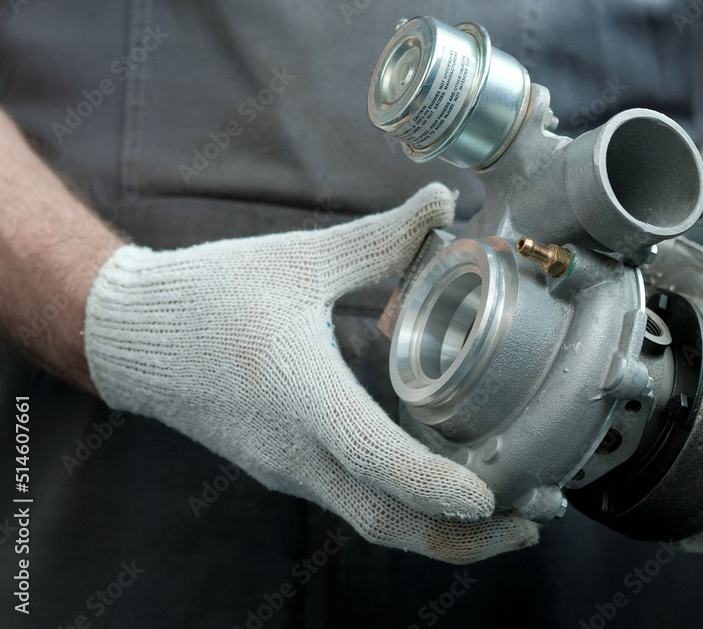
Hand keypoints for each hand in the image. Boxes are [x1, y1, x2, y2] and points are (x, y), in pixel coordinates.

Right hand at [84, 183, 538, 563]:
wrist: (133, 337)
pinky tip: (448, 488)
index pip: (375, 460)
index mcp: (300, 394)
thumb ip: (380, 238)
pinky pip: (357, 505)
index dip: (435, 486)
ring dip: (444, 532)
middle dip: (465, 537)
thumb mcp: (301, 260)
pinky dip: (410, 510)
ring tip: (508, 516)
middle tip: (533, 520)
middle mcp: (296, 450)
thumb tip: (441, 201)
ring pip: (374, 522)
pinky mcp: (289, 470)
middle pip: (388, 521)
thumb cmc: (211, 294)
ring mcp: (290, 470)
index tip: (491, 498)